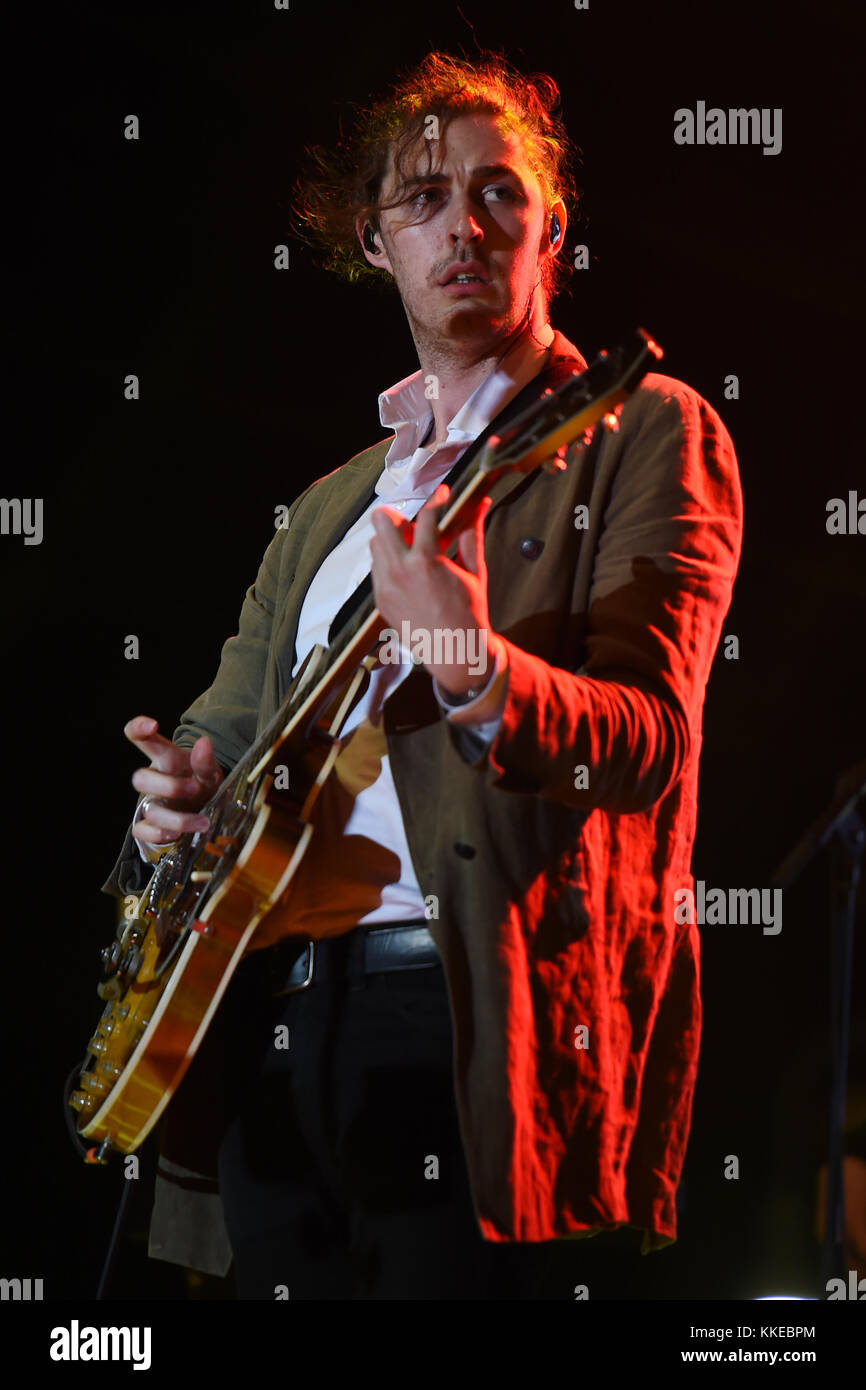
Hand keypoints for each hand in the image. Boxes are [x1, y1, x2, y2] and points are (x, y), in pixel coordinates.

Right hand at [125, 715, 224, 847]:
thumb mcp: (210, 771)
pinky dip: (159, 835)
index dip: (138, 729)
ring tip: (204, 822)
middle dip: (167, 786)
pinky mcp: (151, 826)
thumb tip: (204, 742)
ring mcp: (151, 804)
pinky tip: (177, 835)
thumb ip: (205, 760)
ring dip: (177, 818)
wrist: (206, 810)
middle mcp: (155, 781)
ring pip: (149, 810)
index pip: (144, 740)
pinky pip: (142, 832)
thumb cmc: (202, 784)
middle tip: (194, 788)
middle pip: (140, 779)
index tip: (151, 725)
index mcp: (166, 760)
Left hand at [369, 484, 503, 695]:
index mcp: (425, 561)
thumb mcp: (474, 572)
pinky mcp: (380, 600)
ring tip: (413, 550)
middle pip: (381, 521)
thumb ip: (471, 535)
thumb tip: (480, 505)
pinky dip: (390, 563)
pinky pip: (377, 570)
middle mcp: (399, 571)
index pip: (426, 516)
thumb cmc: (470, 612)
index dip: (438, 499)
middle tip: (414, 523)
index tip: (444, 493)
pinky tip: (409, 572)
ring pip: (375, 545)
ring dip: (392, 541)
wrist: (455, 652)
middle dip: (397, 515)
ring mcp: (385, 586)